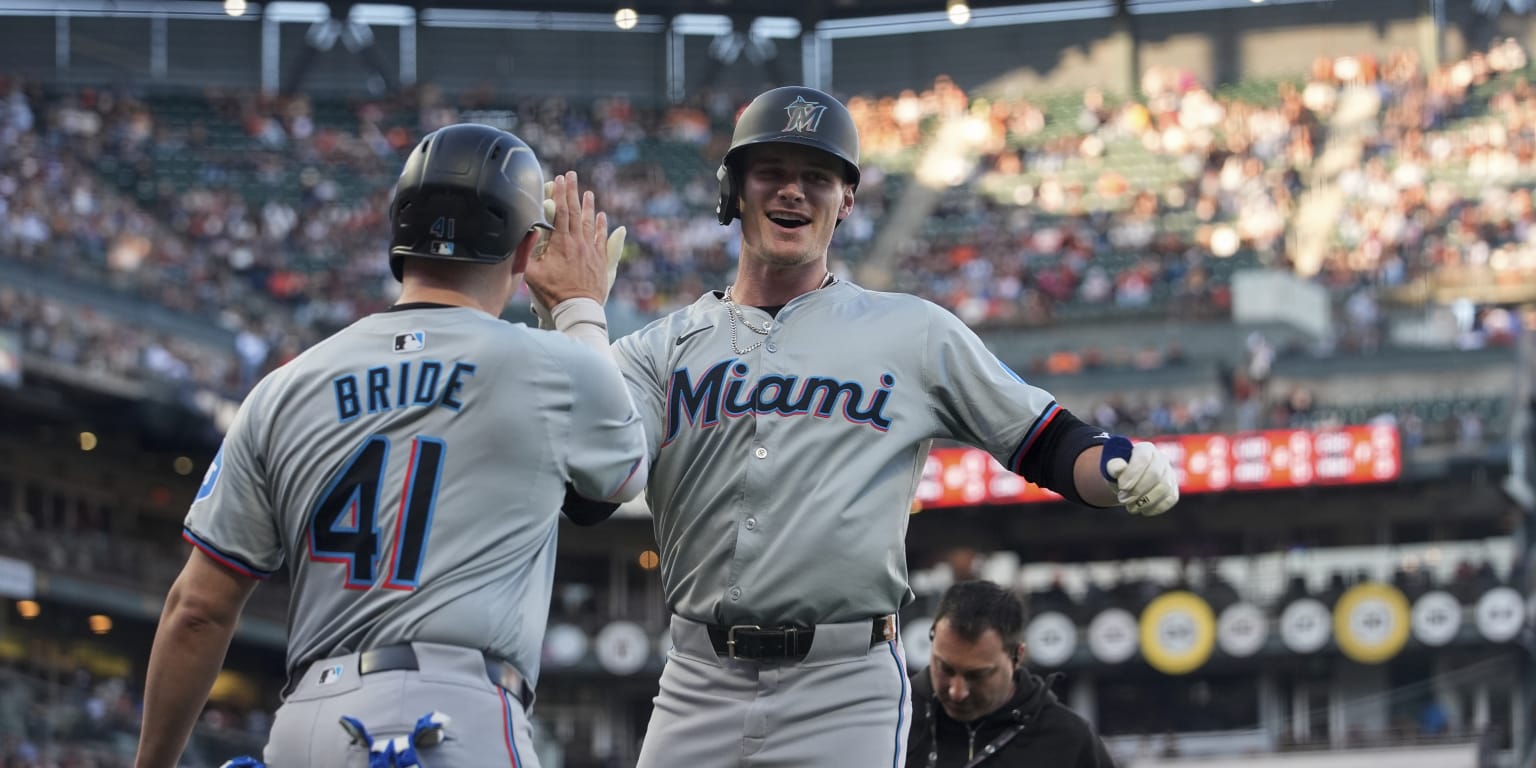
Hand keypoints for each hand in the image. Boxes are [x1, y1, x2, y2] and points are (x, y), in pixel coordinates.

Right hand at [528, 173, 625, 325]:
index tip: (559, 179)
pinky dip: (602, 225)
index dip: (560, 193)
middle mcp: (578, 243)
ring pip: (590, 222)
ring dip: (588, 206)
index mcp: (561, 243)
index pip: (561, 212)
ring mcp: (591, 251)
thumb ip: (526, 252)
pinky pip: (602, 238)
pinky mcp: (600, 260)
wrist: (578, 308)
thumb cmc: (553, 293)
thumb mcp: (531, 273)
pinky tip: (602, 216)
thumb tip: (523, 232)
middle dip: (573, 191)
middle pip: (576, 211)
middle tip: (572, 175)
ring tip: (588, 192)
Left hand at [1103, 441, 1178, 515]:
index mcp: (1145, 449)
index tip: (1122, 487)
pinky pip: (1170, 499)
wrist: (1129, 484)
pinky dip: (1155, 507)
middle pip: (1155, 474)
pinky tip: (1142, 510)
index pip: (1143, 458)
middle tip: (1122, 499)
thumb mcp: (1112, 470)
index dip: (1133, 473)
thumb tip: (1118, 467)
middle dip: (1137, 490)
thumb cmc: (1120, 475)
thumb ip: (1113, 467)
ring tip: (1130, 507)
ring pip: (1164, 488)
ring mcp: (1169, 474)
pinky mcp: (1173, 490)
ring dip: (1145, 501)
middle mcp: (1161, 459)